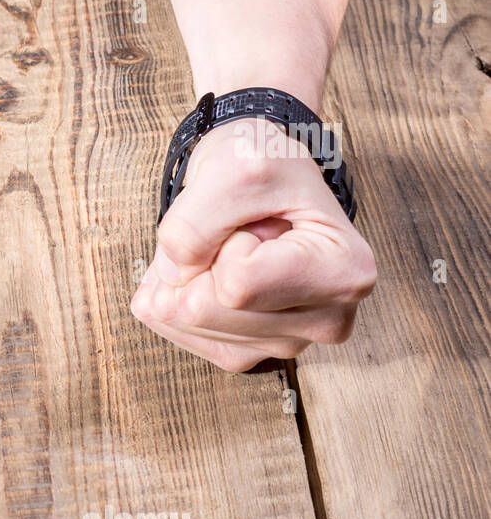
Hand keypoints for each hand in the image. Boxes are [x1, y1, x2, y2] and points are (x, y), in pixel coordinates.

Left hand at [131, 118, 375, 371]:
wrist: (261, 179)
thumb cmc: (264, 165)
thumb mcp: (233, 166)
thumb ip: (195, 220)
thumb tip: (174, 275)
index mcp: (345, 274)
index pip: (237, 284)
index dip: (224, 241)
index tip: (255, 220)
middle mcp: (326, 321)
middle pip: (202, 310)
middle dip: (195, 260)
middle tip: (232, 232)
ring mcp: (286, 344)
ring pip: (183, 322)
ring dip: (183, 274)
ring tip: (224, 246)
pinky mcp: (247, 353)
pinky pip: (173, 330)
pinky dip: (173, 292)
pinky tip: (207, 269)